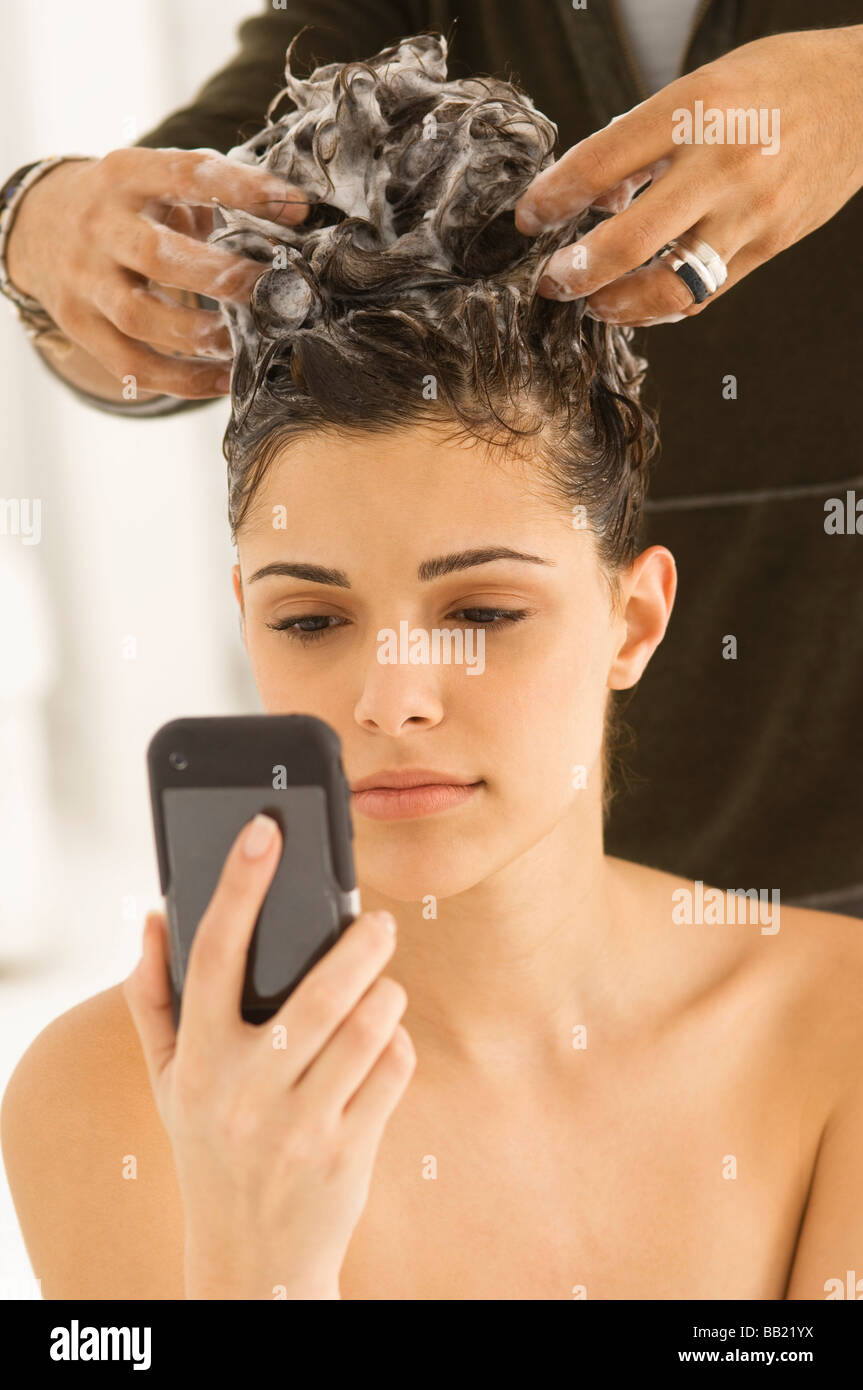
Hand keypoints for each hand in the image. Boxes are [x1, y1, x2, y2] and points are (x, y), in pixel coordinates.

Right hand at [6, 147, 309, 396]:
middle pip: (157, 256)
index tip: (296, 208)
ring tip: (244, 342)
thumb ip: (210, 194)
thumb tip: (290, 216)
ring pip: (140, 318)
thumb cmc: (128, 207)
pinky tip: (223, 380)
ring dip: (200, 336)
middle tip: (269, 289)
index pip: (186, 175)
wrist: (40, 226)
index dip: (244, 191)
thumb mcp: (156, 181)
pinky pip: (130, 364)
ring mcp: (86, 279)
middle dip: (220, 276)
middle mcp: (101, 226)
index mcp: (126, 175)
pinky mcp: (79, 324)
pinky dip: (181, 381)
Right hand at [122, 813, 414, 1299]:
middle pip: (322, 990)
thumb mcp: (170, 1079)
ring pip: (372, 1025)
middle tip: (379, 923)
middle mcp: (246, 1090)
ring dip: (387, 994)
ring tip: (381, 988)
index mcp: (198, 1060)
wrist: (252, 1259)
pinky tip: (382, 1049)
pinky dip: (397, 1047)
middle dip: (363, 943)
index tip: (266, 830)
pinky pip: (394, 1068)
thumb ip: (154, 997)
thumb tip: (150, 916)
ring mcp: (301, 1123)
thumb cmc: (209, 1144)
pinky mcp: (349, 1149)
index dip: (239, 883)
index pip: (212, 953)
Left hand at [514, 27, 862, 324]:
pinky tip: (639, 300)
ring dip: (617, 304)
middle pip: (629, 241)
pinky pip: (702, 293)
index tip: (529, 217)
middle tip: (552, 279)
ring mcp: (748, 213)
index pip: (601, 165)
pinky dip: (662, 305)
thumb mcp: (701, 85)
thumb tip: (590, 191)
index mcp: (694, 110)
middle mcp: (721, 165)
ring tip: (593, 300)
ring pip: (667, 286)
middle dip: (576, 271)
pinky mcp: (768, 245)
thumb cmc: (777, 83)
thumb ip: (644, 137)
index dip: (553, 199)